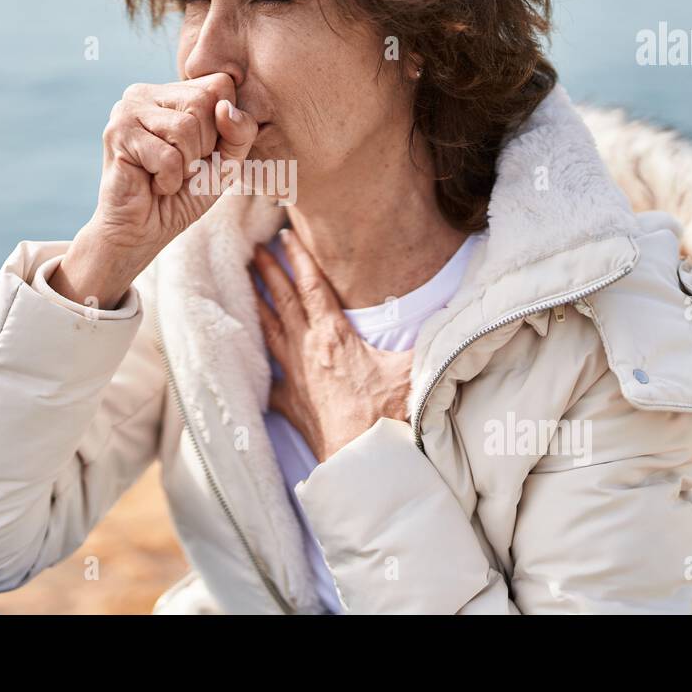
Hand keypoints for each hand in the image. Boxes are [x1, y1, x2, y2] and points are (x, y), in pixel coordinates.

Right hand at [51, 73, 258, 308]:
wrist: (143, 231)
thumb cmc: (183, 194)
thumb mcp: (226, 161)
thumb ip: (240, 131)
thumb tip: (225, 107)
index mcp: (173, 92)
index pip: (221, 83)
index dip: (224, 126)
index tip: (202, 151)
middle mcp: (147, 92)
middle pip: (205, 101)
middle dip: (204, 146)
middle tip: (182, 167)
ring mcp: (128, 109)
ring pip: (186, 127)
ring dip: (186, 166)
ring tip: (167, 176)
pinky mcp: (117, 133)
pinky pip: (167, 156)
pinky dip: (169, 180)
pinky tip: (153, 184)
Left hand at [251, 227, 414, 462]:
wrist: (359, 456)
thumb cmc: (385, 413)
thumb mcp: (411, 369)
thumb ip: (424, 340)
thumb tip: (449, 316)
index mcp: (333, 335)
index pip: (312, 287)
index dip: (299, 258)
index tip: (284, 235)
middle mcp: (306, 348)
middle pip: (283, 300)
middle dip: (268, 270)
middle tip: (252, 247)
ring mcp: (292, 374)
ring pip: (268, 328)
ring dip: (255, 301)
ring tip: (242, 280)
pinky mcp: (286, 401)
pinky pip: (266, 374)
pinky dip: (256, 359)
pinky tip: (246, 352)